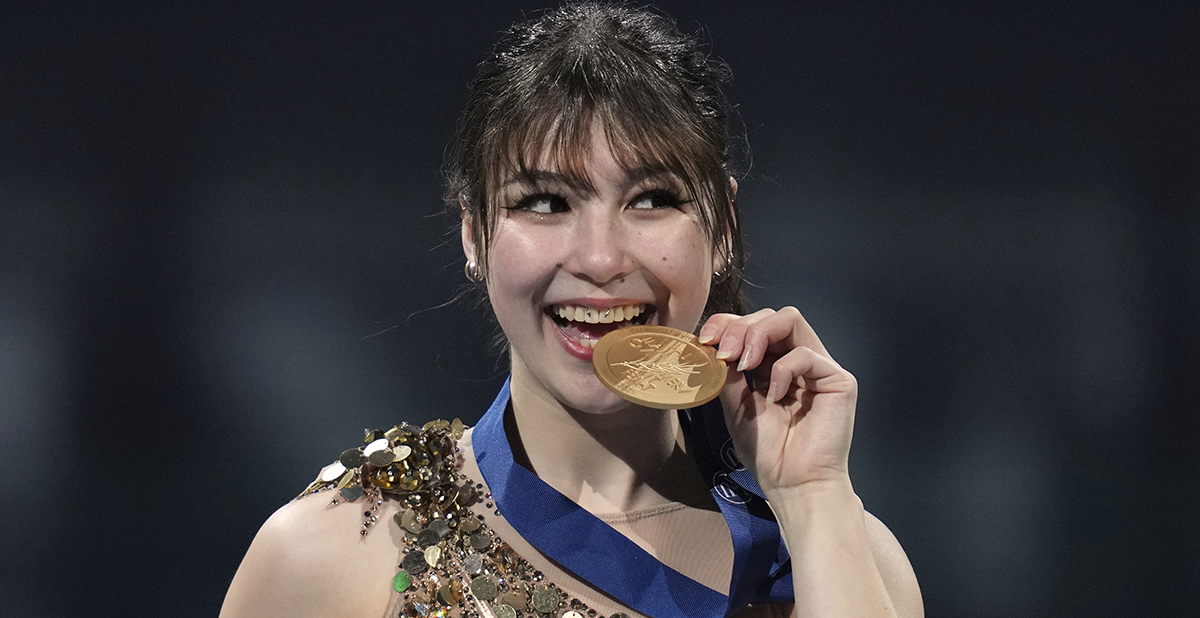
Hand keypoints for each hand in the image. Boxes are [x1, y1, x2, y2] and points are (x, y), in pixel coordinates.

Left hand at [698, 307, 857, 492]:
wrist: (793, 485)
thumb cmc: (768, 452)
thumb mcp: (735, 406)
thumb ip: (727, 373)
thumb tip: (712, 344)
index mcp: (774, 365)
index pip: (754, 326)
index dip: (728, 323)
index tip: (706, 339)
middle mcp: (798, 361)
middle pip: (771, 316)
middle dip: (740, 327)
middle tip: (724, 353)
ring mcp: (819, 368)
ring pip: (790, 319)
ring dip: (758, 335)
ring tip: (743, 364)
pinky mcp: (838, 380)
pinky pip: (806, 354)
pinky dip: (782, 370)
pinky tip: (773, 396)